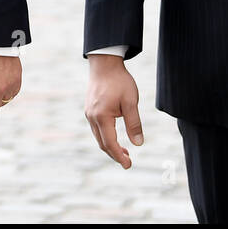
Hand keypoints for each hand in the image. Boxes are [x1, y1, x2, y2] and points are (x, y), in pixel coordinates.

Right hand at [84, 54, 141, 168]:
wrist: (104, 63)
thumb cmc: (119, 81)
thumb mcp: (131, 102)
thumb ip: (134, 124)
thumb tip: (138, 144)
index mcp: (102, 117)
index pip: (110, 144)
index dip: (119, 156)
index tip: (128, 165)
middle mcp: (92, 117)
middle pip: (102, 143)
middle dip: (114, 154)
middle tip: (128, 161)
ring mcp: (89, 113)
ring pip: (98, 136)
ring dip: (110, 146)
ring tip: (124, 151)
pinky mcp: (90, 109)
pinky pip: (96, 128)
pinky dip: (105, 136)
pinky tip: (115, 136)